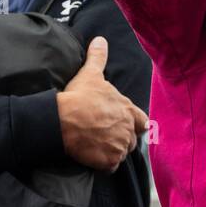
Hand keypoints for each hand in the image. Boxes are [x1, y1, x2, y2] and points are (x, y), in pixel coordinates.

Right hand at [57, 36, 148, 171]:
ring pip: (121, 153)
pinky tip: (92, 156)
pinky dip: (104, 164)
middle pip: (131, 139)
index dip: (134, 123)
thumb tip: (100, 39)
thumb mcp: (91, 74)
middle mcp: (128, 130)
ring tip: (96, 145)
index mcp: (129, 110)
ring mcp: (120, 147)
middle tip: (103, 135)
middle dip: (120, 138)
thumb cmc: (79, 97)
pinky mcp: (109, 161)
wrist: (63, 120)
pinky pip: (110, 166)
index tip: (122, 124)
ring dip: (112, 151)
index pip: (143, 121)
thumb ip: (98, 58)